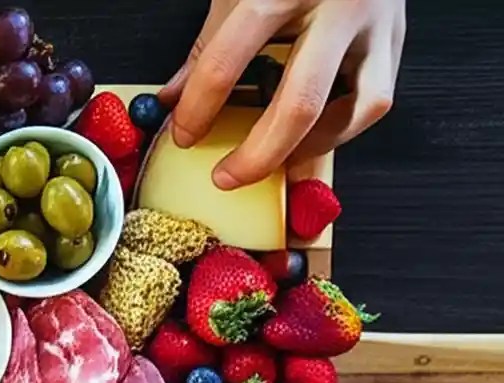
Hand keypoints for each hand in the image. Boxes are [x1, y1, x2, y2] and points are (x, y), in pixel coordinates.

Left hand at [159, 0, 404, 188]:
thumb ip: (208, 45)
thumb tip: (174, 100)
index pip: (228, 60)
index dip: (198, 107)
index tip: (183, 134)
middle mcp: (337, 7)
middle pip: (300, 102)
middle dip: (259, 154)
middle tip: (227, 176)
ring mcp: (376, 25)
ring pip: (355, 109)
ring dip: (311, 148)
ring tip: (274, 163)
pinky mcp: (396, 38)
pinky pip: (374, 99)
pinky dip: (340, 127)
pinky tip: (310, 137)